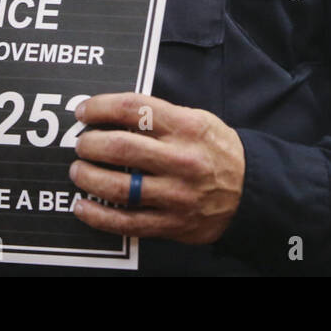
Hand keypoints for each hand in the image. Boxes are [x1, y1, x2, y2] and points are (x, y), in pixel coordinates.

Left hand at [68, 93, 244, 243]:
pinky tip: (83, 206)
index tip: (83, 111)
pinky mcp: (172, 223)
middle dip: (89, 144)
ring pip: (119, 188)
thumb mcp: (197, 120)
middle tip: (80, 144)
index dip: (99, 107)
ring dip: (89, 178)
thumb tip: (110, 113)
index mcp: (186, 126)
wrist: (251, 191)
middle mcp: (181, 159)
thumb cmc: (217, 150)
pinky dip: (98, 216)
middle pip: (120, 148)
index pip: (132, 108)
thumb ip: (159, 116)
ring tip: (78, 171)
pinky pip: (127, 222)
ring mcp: (176, 194)